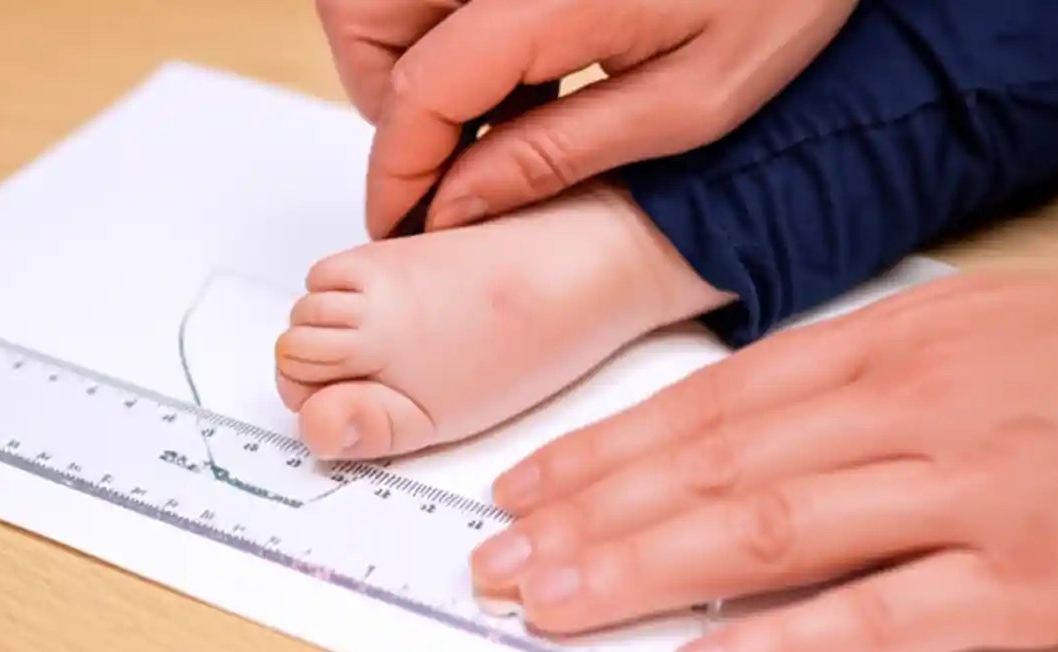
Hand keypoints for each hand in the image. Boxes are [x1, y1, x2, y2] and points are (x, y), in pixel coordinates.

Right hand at [316, 0, 859, 237]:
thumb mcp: (690, 102)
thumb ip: (559, 153)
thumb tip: (458, 204)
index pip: (419, 90)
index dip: (397, 172)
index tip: (402, 226)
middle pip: (367, 19)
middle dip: (387, 103)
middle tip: (447, 163)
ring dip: (411, 63)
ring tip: (494, 119)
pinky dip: (453, 34)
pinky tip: (526, 75)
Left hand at [469, 271, 1057, 651]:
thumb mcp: (949, 329)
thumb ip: (834, 375)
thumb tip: (713, 426)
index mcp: (882, 347)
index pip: (705, 407)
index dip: (603, 452)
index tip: (525, 489)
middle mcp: (906, 410)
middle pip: (712, 470)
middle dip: (592, 517)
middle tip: (504, 560)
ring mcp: (966, 492)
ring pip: (769, 532)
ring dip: (646, 569)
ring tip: (556, 601)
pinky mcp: (1028, 577)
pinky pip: (882, 612)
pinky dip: (784, 642)